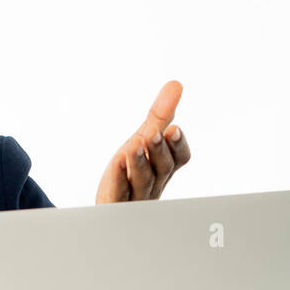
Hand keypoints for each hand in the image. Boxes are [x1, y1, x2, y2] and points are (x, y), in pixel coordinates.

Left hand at [95, 80, 191, 203]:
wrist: (110, 205)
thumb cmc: (132, 172)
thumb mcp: (144, 141)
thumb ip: (160, 117)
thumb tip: (175, 84)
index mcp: (163, 167)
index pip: (179, 158)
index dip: (177, 146)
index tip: (173, 130)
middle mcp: (154, 182)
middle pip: (162, 168)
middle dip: (160, 150)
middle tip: (155, 133)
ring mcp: (136, 195)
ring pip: (143, 181)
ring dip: (140, 162)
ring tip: (134, 145)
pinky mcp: (116, 203)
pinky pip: (120, 192)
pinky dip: (120, 178)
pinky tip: (117, 163)